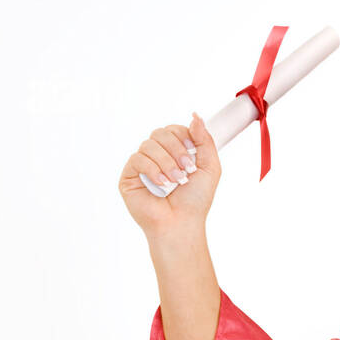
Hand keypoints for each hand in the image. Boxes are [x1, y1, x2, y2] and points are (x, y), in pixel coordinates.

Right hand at [119, 113, 221, 238]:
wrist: (181, 223)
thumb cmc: (195, 200)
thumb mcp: (210, 167)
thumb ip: (205, 140)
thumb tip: (196, 116)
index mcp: (175, 152)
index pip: (174, 129)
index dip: (184, 137)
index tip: (194, 155)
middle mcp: (157, 156)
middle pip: (160, 132)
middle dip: (176, 150)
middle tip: (187, 170)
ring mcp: (142, 165)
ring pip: (149, 145)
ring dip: (167, 163)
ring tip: (176, 181)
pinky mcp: (129, 176)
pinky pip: (137, 159)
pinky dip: (152, 169)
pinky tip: (161, 184)